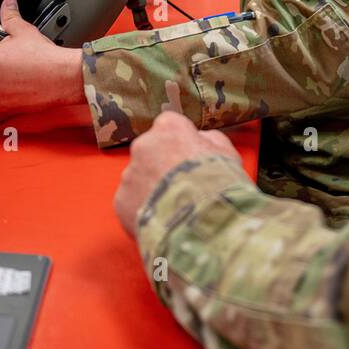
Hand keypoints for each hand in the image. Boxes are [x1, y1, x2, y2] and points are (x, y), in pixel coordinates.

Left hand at [114, 110, 239, 235]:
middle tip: (182, 185)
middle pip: (150, 151)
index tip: (189, 156)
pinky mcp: (122, 201)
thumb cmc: (217, 185)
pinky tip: (162, 220)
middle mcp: (144, 145)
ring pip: (139, 178)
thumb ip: (211, 140)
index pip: (169, 125)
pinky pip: (131, 202)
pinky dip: (143, 209)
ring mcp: (130, 174)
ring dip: (152, 188)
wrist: (201, 222)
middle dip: (162, 165)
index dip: (180, 142)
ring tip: (174, 207)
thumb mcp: (227, 154)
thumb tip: (202, 139)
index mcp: (169, 129)